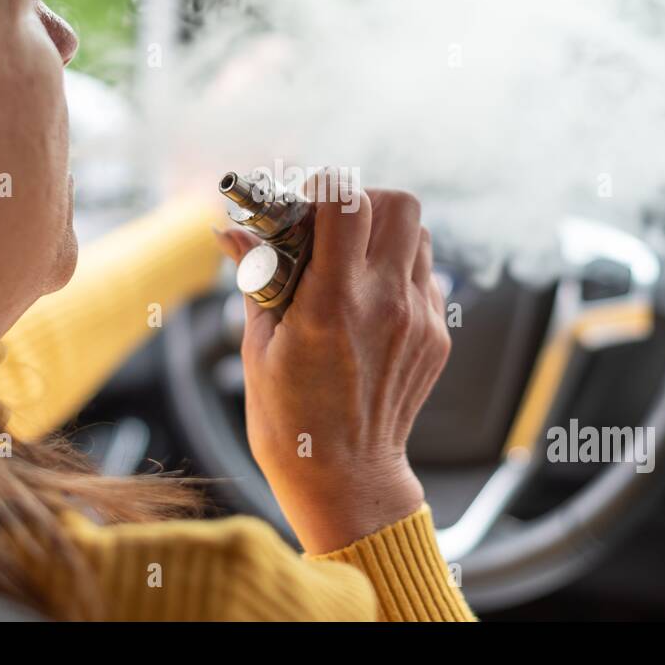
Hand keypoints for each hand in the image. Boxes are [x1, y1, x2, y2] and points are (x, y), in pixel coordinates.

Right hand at [214, 169, 451, 553]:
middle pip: (399, 203)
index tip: (306, 200)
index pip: (348, 202)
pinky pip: (426, 276)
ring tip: (352, 263)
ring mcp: (419, 319)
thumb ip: (255, 276)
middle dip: (364, 200)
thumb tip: (227, 231)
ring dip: (385, 234)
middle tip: (334, 225)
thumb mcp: (258, 345)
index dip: (325, 186)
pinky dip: (399, 272)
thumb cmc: (289, 419)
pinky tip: (370, 302)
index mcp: (332, 303)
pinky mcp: (437, 336)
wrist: (345, 478)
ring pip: (419, 234)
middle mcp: (385, 304)